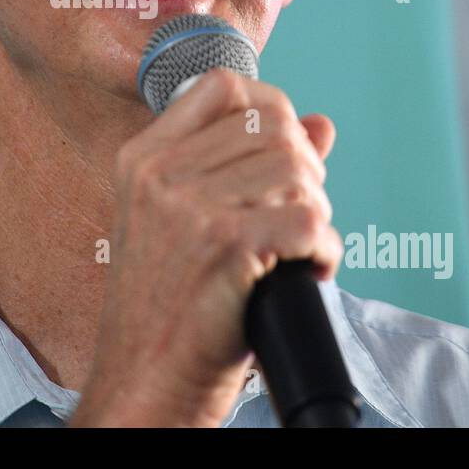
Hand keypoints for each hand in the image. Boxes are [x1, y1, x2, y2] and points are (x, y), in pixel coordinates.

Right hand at [69, 68, 342, 426]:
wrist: (144, 382)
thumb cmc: (168, 309)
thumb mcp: (185, 223)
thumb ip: (245, 165)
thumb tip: (321, 125)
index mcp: (143, 159)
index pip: (223, 86)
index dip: (270, 108)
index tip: (280, 152)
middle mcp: (161, 175)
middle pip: (275, 125)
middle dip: (304, 168)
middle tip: (295, 213)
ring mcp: (191, 209)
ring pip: (300, 169)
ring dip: (315, 211)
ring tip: (295, 248)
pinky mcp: (227, 247)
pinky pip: (310, 221)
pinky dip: (324, 251)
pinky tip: (305, 271)